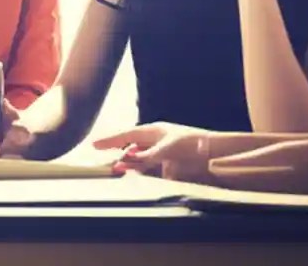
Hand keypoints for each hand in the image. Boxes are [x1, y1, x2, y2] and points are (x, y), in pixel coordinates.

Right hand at [92, 122, 210, 180]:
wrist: (214, 152)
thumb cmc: (192, 143)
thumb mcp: (168, 147)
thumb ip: (148, 155)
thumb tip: (129, 159)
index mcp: (153, 131)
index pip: (126, 135)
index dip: (110, 139)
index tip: (93, 144)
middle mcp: (154, 142)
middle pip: (130, 149)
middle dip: (116, 155)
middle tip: (102, 164)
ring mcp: (160, 155)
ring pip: (137, 161)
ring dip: (127, 166)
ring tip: (115, 171)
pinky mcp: (167, 168)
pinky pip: (148, 171)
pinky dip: (140, 173)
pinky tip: (133, 176)